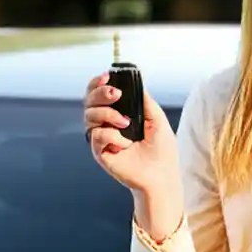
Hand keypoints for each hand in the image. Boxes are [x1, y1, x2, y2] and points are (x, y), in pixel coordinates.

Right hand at [83, 71, 179, 195]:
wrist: (162, 175)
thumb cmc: (161, 150)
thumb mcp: (157, 118)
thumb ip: (144, 100)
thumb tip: (135, 82)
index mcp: (118, 114)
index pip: (99, 93)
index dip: (98, 83)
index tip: (107, 76)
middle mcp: (106, 124)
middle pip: (89, 101)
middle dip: (100, 93)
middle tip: (116, 95)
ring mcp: (101, 138)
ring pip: (90, 115)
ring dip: (108, 114)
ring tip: (126, 123)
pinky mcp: (99, 152)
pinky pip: (97, 135)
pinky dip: (111, 136)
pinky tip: (125, 144)